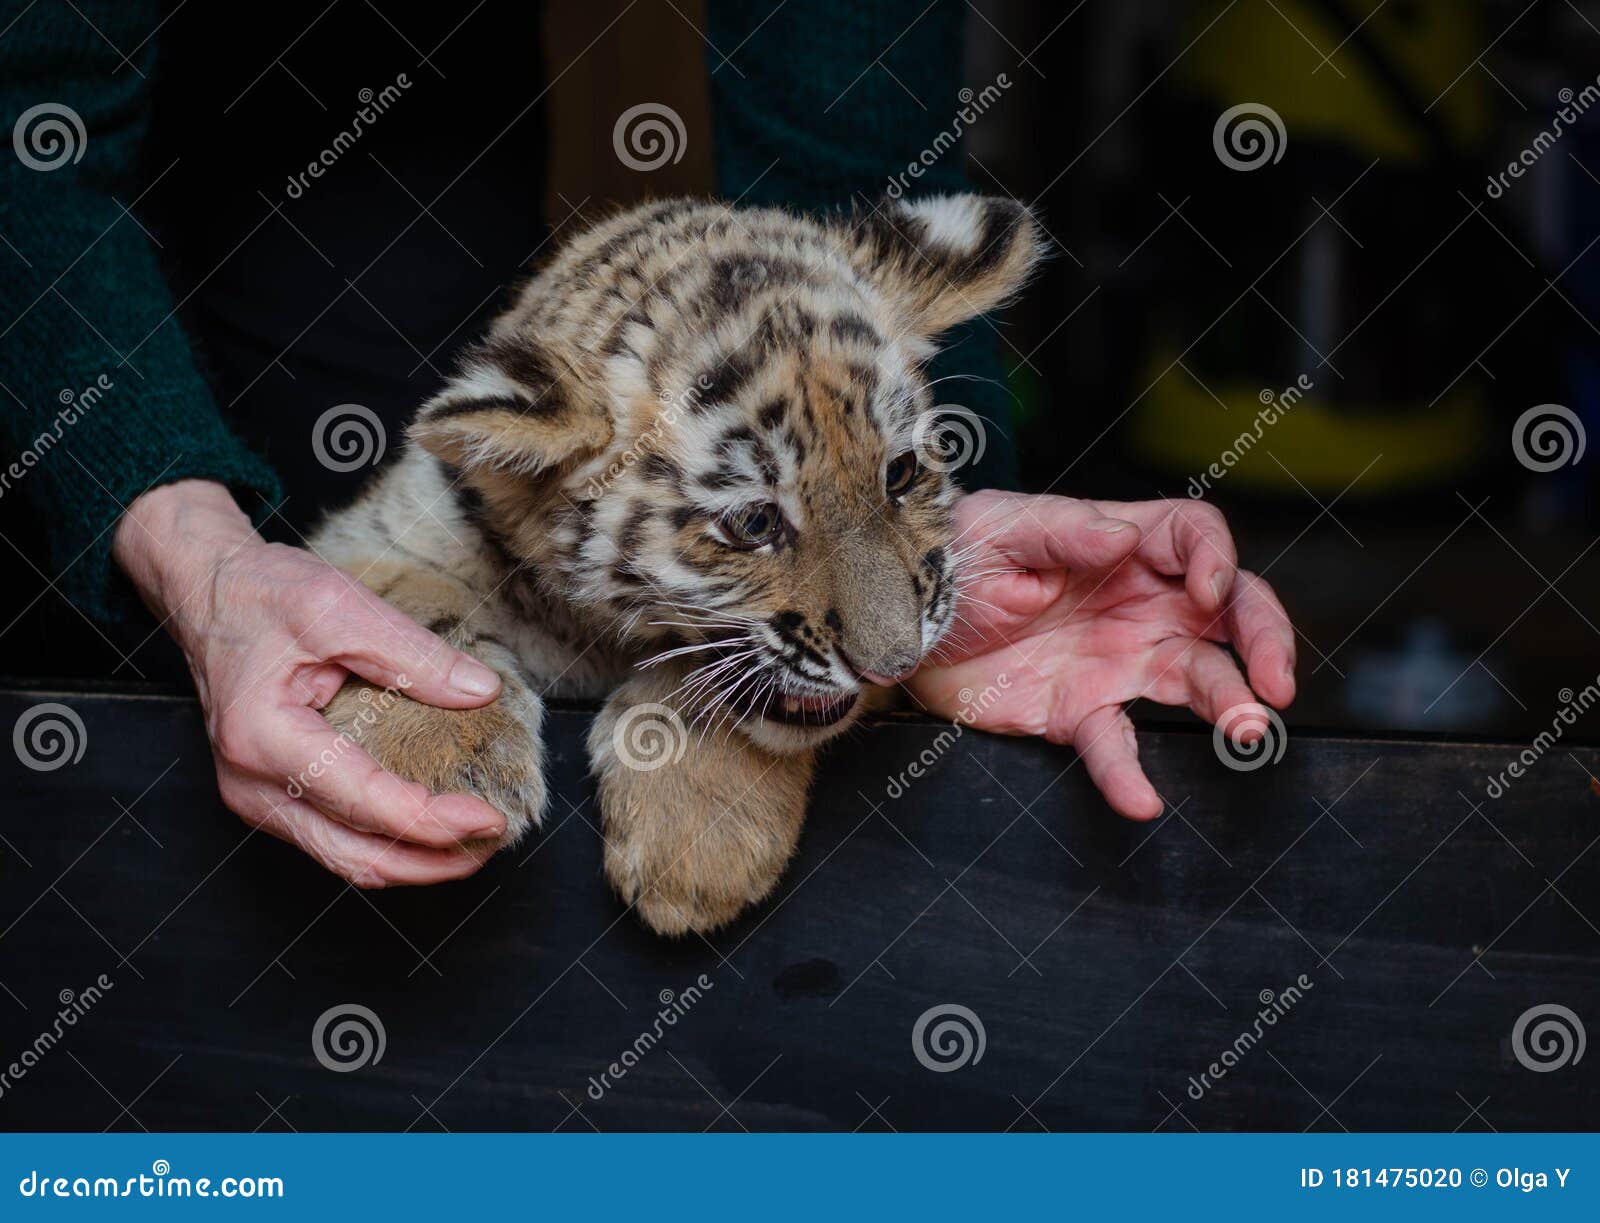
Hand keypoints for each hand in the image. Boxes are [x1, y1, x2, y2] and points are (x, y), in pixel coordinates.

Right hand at [114, 479, 507, 884]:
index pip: (363, 803)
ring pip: (347, 859)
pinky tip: (435, 827)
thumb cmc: (262, 594)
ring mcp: (258, 797)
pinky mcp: (273, 796)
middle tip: (497, 839)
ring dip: (416, 862)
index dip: (433, 822)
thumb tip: (480, 692)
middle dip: (434, 861)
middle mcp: (253, 784)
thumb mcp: (340, 606)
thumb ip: (413, 654)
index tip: (492, 816)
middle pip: (356, 856)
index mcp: (263, 738)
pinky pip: (337, 839)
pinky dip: (390, 843)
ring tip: (477, 843)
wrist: (208, 592)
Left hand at [908, 490, 1295, 819]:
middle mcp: (1136, 602)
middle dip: (1263, 640)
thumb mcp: (997, 530)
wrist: (895, 622)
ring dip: (1229, 705)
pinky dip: (1129, 773)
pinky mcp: (1080, 711)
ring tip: (1248, 732)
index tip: (1208, 589)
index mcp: (1120, 545)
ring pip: (1195, 679)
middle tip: (1276, 681)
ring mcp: (1115, 659)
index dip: (1216, 559)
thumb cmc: (949, 558)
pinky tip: (1141, 799)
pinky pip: (1115, 745)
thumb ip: (1062, 531)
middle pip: (1227, 612)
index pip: (1197, 538)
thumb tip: (1122, 538)